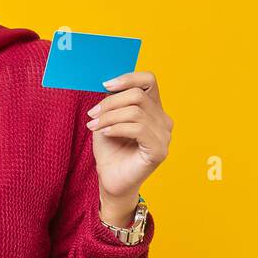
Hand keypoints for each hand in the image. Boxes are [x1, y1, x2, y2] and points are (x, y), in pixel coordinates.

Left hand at [85, 70, 172, 221]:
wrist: (111, 180)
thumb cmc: (110, 150)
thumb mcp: (108, 119)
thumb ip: (113, 101)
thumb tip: (109, 83)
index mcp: (154, 109)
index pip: (149, 80)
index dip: (128, 78)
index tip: (105, 85)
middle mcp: (163, 120)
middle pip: (138, 95)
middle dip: (110, 103)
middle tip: (92, 114)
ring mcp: (165, 136)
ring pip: (136, 112)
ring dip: (109, 117)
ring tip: (94, 126)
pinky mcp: (160, 150)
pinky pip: (138, 129)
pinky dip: (117, 128)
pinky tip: (105, 133)